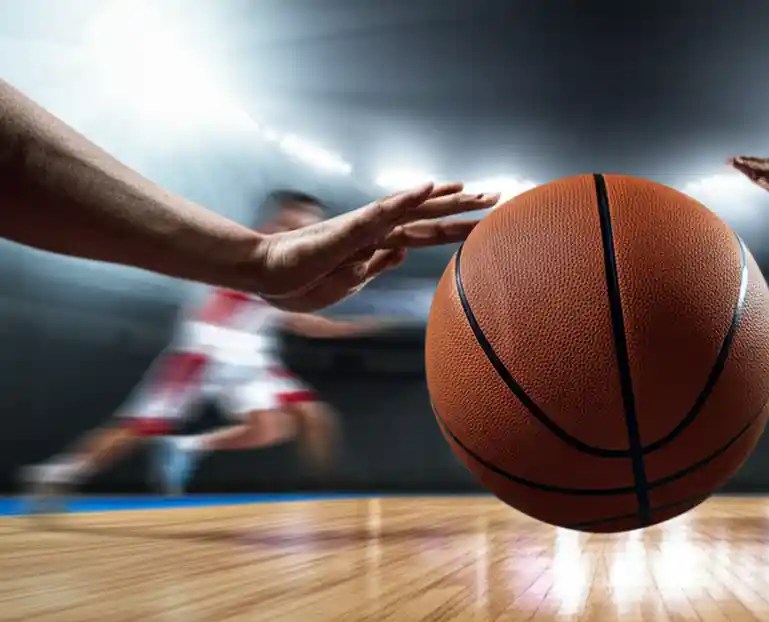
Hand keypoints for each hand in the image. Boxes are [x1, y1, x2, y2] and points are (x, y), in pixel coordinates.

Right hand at [251, 182, 499, 310]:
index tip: (482, 214)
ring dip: (444, 199)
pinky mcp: (347, 232)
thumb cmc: (300, 280)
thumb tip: (402, 255)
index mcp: (376, 244)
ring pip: (412, 210)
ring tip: (475, 190)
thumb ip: (375, 265)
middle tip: (499, 196)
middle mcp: (374, 231)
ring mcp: (362, 229)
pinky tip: (427, 187)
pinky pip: (381, 213)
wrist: (263, 275)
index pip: (423, 230)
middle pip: (427, 216)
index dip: (453, 222)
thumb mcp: (348, 281)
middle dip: (463, 208)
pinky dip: (405, 199)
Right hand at [728, 151, 768, 185]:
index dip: (750, 165)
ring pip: (760, 164)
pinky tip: (751, 167)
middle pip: (758, 163)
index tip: (739, 162)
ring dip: (747, 163)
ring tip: (734, 161)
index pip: (763, 165)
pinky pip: (765, 167)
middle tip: (728, 160)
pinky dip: (755, 166)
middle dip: (743, 162)